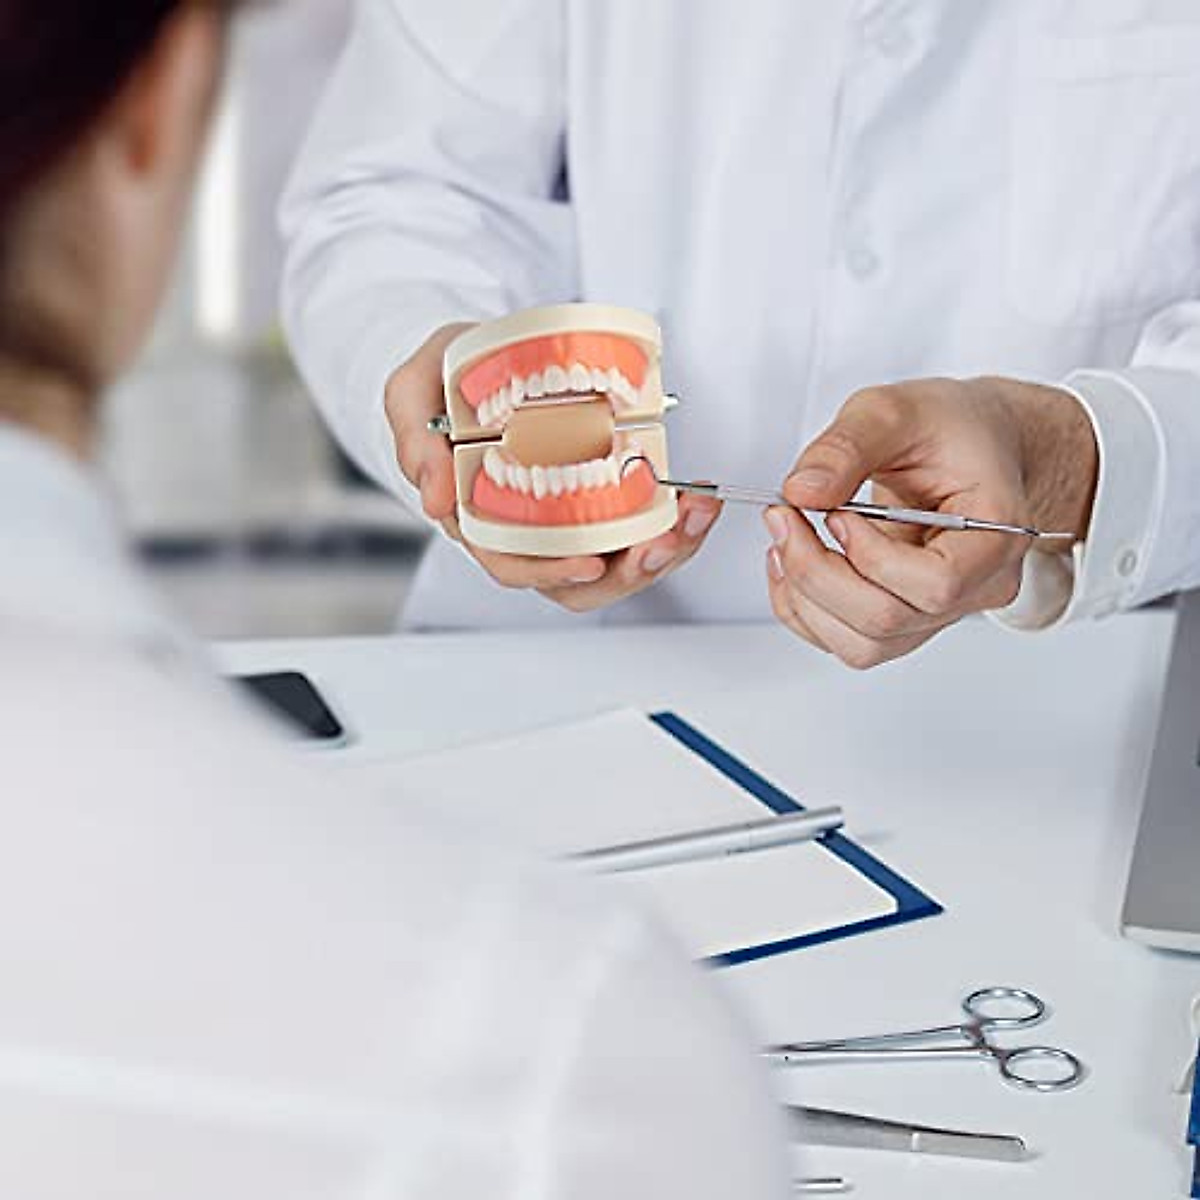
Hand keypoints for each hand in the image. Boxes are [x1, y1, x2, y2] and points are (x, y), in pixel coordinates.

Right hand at [385, 325, 722, 607]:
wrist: (472, 357)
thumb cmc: (442, 380)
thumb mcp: (410, 392)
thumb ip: (415, 440)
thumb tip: (435, 502)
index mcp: (478, 516)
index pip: (512, 565)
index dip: (550, 572)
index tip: (590, 563)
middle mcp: (527, 527)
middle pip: (576, 581)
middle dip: (625, 573)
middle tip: (662, 542)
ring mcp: (567, 514)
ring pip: (615, 563)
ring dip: (661, 552)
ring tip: (692, 517)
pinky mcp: (600, 493)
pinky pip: (637, 525)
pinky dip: (671, 521)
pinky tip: (694, 499)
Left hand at [765, 377, 1097, 668]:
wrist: (970, 446)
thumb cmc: (952, 429)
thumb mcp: (897, 409)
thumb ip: (848, 444)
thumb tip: (802, 490)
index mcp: (994, 535)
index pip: (938, 584)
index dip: (873, 557)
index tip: (834, 513)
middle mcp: (974, 588)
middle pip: (887, 620)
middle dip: (817, 573)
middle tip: (783, 517)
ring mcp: (937, 612)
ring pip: (862, 646)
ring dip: (805, 598)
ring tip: (784, 538)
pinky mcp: (901, 619)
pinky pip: (844, 642)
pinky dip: (802, 610)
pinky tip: (791, 561)